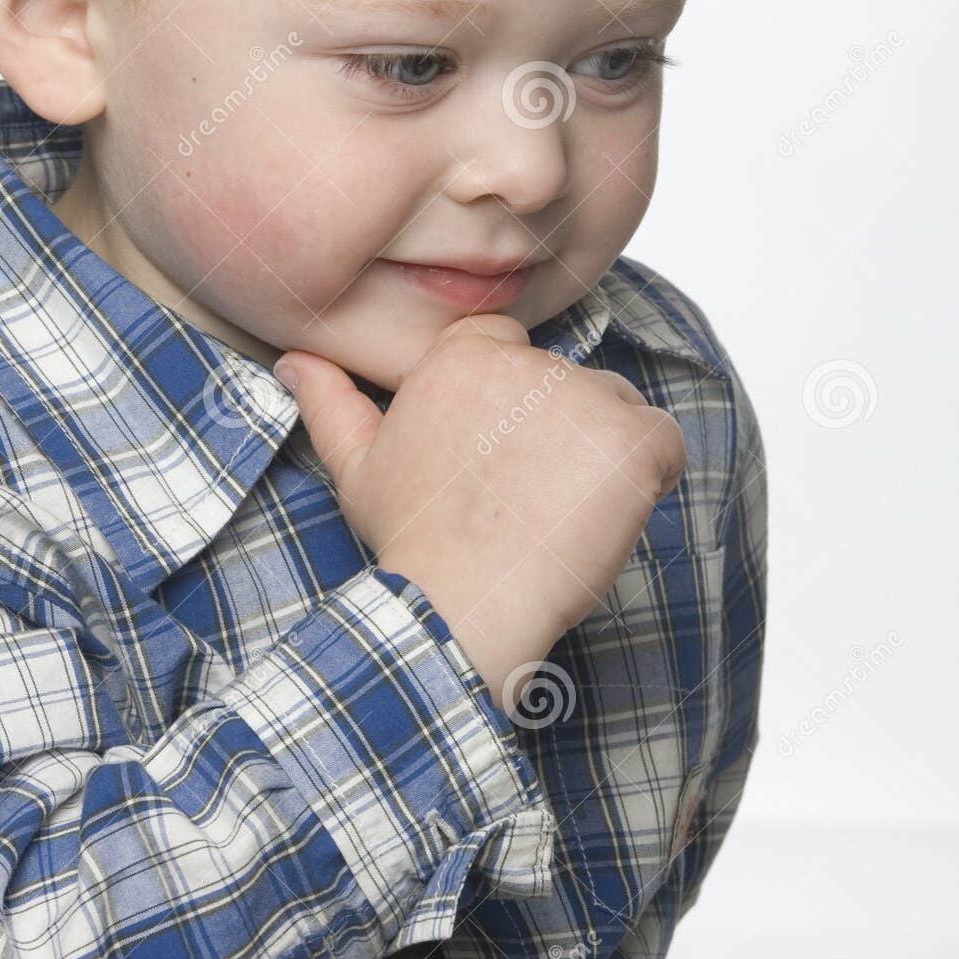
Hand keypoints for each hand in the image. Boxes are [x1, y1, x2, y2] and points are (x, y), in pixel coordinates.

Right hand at [273, 314, 684, 707]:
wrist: (457, 606)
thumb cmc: (412, 539)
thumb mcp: (357, 466)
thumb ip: (331, 402)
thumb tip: (294, 361)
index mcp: (463, 355)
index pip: (513, 351)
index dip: (511, 409)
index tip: (496, 460)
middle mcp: (525, 362)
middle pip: (568, 383)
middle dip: (558, 437)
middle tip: (522, 502)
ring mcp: (584, 398)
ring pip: (616, 411)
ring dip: (601, 459)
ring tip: (556, 517)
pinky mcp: (631, 440)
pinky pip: (664, 444)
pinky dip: (649, 481)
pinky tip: (603, 520)